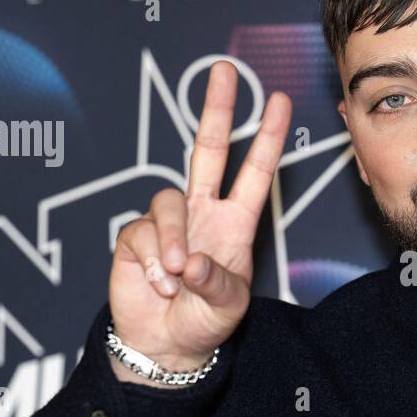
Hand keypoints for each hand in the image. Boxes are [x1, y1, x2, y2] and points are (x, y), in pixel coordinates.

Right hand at [109, 61, 290, 375]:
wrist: (166, 346)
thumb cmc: (204, 322)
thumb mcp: (227, 306)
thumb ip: (215, 283)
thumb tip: (189, 260)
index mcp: (235, 223)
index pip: (255, 172)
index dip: (268, 138)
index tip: (280, 101)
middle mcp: (202, 213)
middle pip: (208, 149)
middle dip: (218, 110)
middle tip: (226, 70)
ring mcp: (168, 222)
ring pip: (167, 201)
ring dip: (171, 240)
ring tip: (175, 277)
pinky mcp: (135, 236)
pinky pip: (141, 232)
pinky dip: (151, 261)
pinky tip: (158, 284)